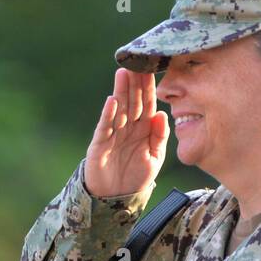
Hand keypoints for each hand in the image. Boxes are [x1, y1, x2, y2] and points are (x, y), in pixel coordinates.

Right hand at [83, 68, 168, 197]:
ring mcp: (113, 133)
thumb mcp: (155, 158)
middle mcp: (128, 127)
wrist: (116, 198)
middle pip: (132, 100)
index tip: (152, 68)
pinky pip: (105, 127)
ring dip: (121, 91)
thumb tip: (161, 114)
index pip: (147, 103)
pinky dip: (108, 114)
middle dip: (134, 82)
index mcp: (143, 128)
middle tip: (137, 62)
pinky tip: (112, 101)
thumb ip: (159, 137)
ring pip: (118, 108)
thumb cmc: (137, 177)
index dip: (149, 87)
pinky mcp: (100, 144)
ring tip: (123, 74)